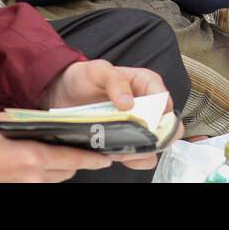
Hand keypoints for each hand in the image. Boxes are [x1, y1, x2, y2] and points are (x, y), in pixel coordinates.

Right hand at [0, 112, 115, 181]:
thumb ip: (35, 122)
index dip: (94, 159)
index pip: (75, 160)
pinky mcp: (17, 190)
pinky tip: (37, 158)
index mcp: (33, 157)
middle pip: (69, 171)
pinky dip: (45, 172)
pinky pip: (41, 183)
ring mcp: (25, 186)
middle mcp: (32, 176)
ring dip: (61, 167)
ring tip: (56, 150)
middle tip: (80, 145)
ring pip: (56, 179)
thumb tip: (57, 120)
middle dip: (76, 160)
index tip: (107, 157)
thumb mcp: (8, 121)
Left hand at [40, 58, 178, 171]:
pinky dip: (132, 159)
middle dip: (155, 136)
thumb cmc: (84, 77)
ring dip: (141, 150)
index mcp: (145, 84)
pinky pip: (138, 156)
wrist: (63, 95)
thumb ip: (115, 81)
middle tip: (136, 138)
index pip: (163, 97)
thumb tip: (128, 102)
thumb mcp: (98, 70)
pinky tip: (117, 155)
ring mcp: (136, 126)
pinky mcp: (125, 141)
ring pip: (153, 144)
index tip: (151, 120)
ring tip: (120, 149)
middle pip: (165, 124)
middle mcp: (146, 106)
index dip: (161, 110)